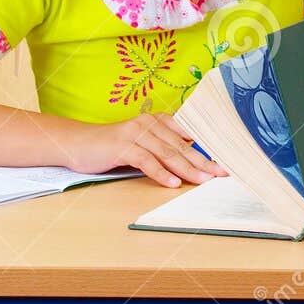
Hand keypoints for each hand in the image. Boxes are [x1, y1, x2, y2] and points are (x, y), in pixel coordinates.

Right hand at [68, 112, 228, 187]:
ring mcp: (136, 133)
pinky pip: (146, 160)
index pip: (189, 133)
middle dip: (204, 161)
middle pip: (182, 146)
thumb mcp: (143, 144)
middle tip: (221, 173)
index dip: (208, 147)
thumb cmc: (113, 146)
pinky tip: (172, 183)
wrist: (78, 143)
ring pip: (167, 153)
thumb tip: (193, 163)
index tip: (225, 161)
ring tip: (203, 180)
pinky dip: (160, 173)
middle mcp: (149, 123)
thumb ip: (164, 149)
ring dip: (187, 169)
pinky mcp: (122, 146)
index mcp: (158, 121)